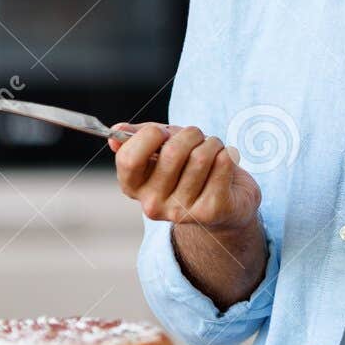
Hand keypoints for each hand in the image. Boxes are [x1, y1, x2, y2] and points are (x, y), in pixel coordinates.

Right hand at [110, 122, 261, 232]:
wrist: (226, 202)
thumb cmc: (188, 168)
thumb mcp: (160, 148)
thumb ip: (137, 138)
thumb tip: (117, 131)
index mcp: (133, 187)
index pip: (128, 158)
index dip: (149, 135)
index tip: (164, 132)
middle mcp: (153, 204)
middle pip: (172, 152)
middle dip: (191, 133)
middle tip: (197, 137)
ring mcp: (181, 212)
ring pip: (201, 156)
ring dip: (212, 143)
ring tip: (212, 151)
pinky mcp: (210, 212)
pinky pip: (222, 164)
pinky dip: (227, 155)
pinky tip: (224, 164)